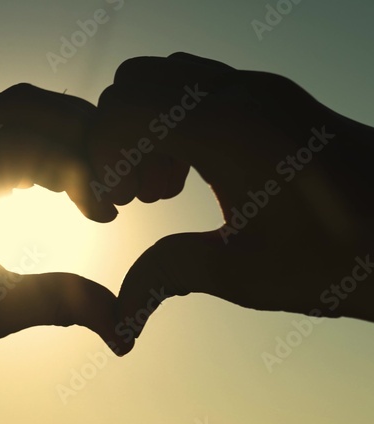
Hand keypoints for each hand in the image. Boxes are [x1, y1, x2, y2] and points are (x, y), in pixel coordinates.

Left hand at [0, 84, 119, 379]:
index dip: (76, 168)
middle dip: (77, 131)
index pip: (20, 140)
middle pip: (18, 107)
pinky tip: (66, 188)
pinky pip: (0, 133)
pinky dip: (40, 147)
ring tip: (96, 184)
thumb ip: (58, 304)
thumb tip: (126, 329)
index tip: (107, 214)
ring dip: (61, 136)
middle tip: (117, 178)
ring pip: (11, 113)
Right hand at [90, 53, 373, 352]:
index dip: (101, 161)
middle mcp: (245, 94)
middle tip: (136, 199)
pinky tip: (191, 174)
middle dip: (115, 140)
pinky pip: (193, 85)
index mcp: (236, 133)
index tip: (114, 210)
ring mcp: (259, 88)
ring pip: (159, 77)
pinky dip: (171, 120)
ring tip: (162, 189)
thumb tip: (115, 324)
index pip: (124, 113)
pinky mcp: (268, 95)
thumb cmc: (344, 257)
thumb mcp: (248, 275)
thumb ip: (167, 278)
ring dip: (142, 127)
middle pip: (132, 85)